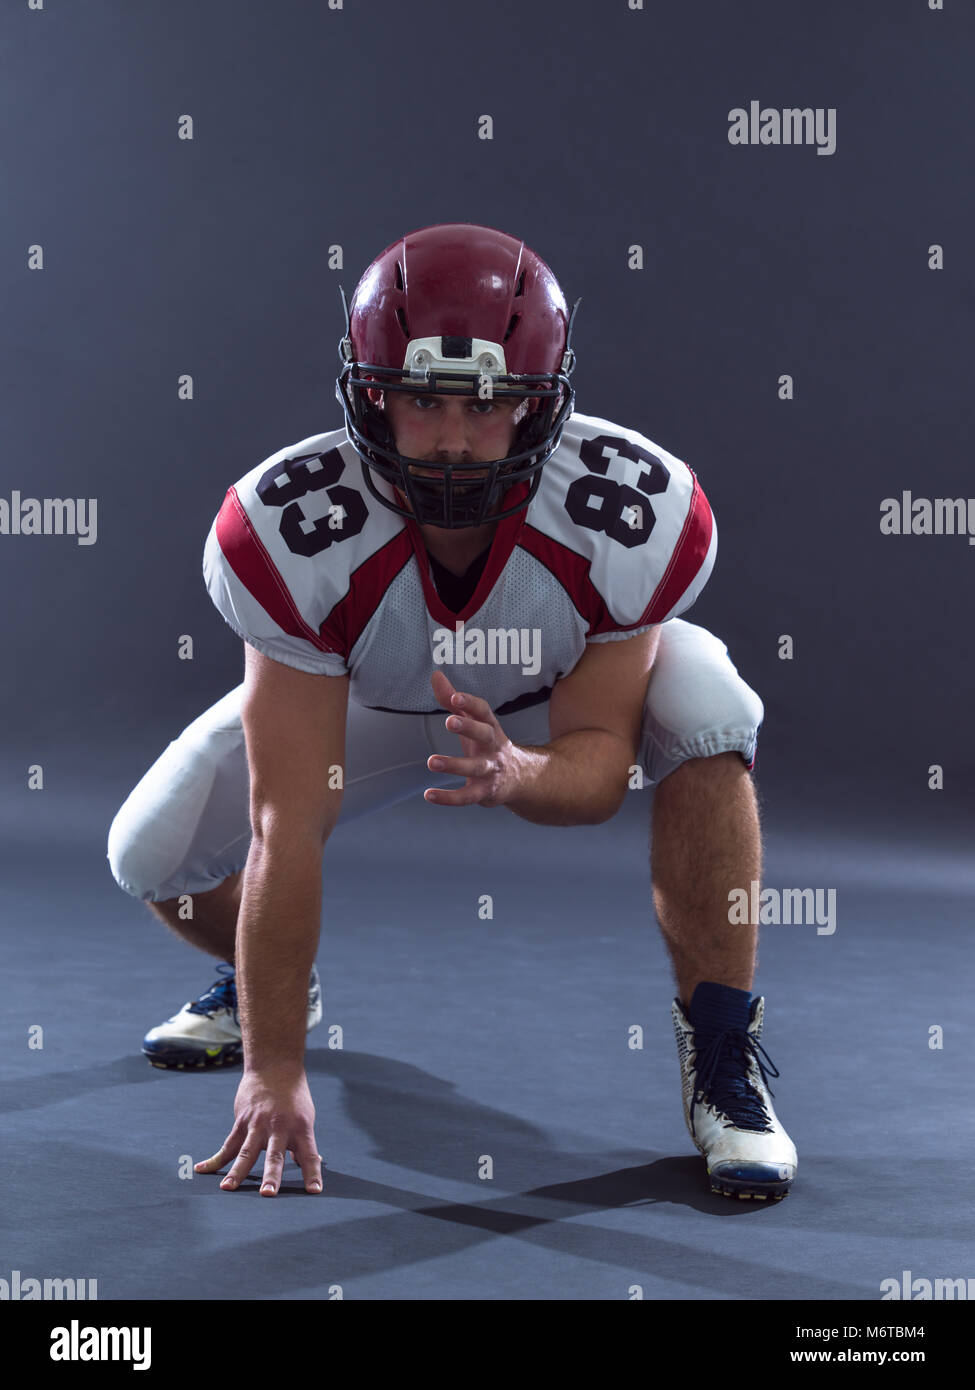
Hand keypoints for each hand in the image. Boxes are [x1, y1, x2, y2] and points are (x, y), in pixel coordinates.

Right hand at [194, 1069, 322, 1195]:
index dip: (312, 1173)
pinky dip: (215, 1159)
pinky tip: (202, 1170)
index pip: (309, 1154)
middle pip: (275, 1156)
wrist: (274, 1066)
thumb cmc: (293, 1096)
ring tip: (228, 1188)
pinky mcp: (241, 1122)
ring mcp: (258, 1125)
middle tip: (267, 1194)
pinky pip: (228, 1145)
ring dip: (238, 1172)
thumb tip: (310, 1164)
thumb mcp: (304, 1117)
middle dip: (271, 1175)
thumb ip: (302, 1143)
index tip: (314, 1191)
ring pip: (246, 1152)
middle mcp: (279, 1127)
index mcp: (300, 1128)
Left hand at [424, 670, 522, 807]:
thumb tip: (436, 675)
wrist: (520, 779)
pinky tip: (429, 795)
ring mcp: (490, 770)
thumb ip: (453, 699)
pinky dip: (448, 798)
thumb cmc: (488, 744)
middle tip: (449, 720)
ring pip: (475, 767)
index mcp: (490, 727)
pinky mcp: (484, 792)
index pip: (483, 711)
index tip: (455, 695)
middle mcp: (493, 747)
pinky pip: (467, 796)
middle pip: (484, 735)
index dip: (470, 702)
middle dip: (468, 727)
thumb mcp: (473, 721)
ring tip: (431, 762)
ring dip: (454, 765)